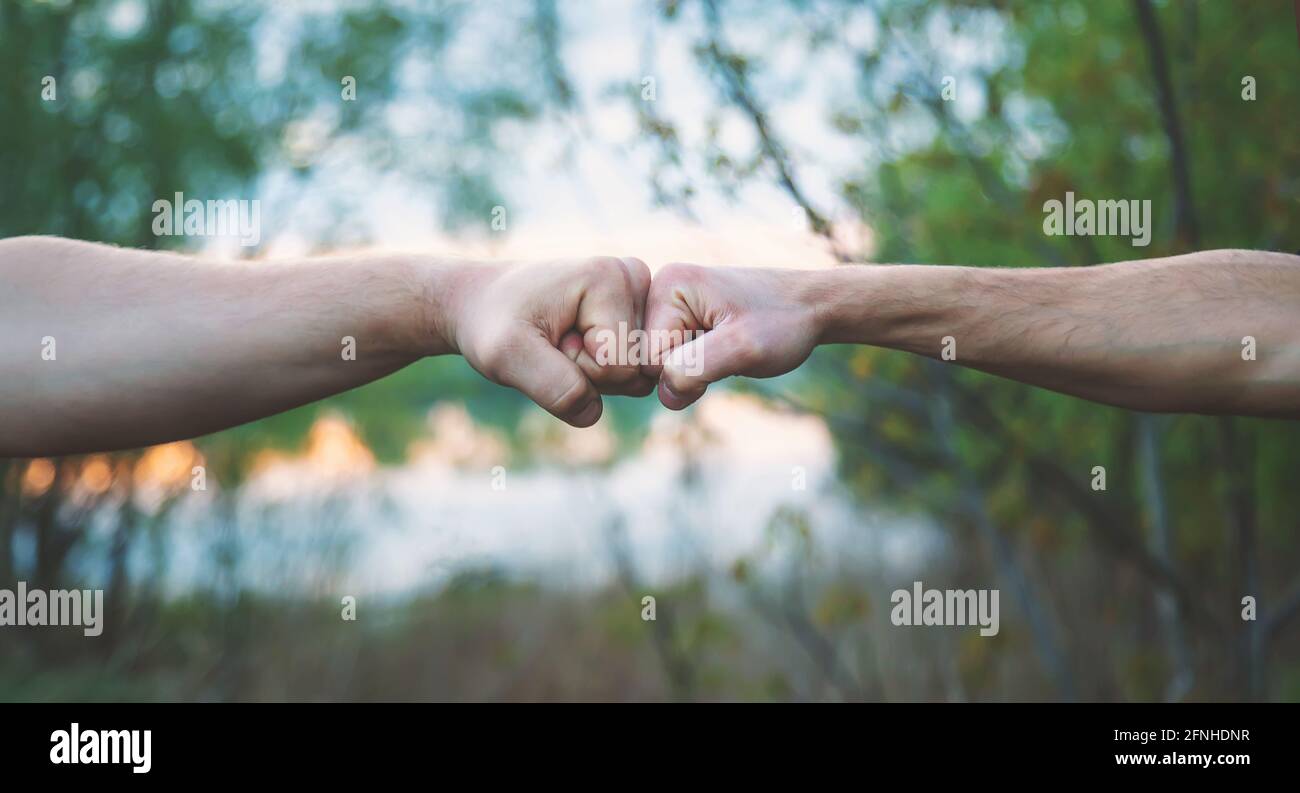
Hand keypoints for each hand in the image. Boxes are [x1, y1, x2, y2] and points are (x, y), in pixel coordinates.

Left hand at [444, 256, 655, 426]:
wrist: (484, 307)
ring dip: (593, 374)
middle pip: (634, 373)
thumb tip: (594, 412)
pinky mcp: (635, 319)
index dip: (577, 367)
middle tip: (553, 342)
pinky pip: (633, 375)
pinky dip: (601, 374)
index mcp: (612, 277)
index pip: (619, 366)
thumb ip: (554, 385)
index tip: (549, 337)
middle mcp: (635, 280)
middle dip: (589, 372)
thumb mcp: (507, 354)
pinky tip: (575, 345)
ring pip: (636, 377)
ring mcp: (639, 300)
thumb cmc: (493, 324)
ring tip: (562, 342)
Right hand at [642, 263, 822, 409]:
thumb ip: (696, 369)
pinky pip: (670, 361)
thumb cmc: (783, 322)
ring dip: (693, 370)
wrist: (811, 308)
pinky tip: (720, 348)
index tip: (724, 353)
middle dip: (687, 371)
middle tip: (726, 351)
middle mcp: (659, 291)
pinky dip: (696, 367)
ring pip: (660, 366)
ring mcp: (668, 306)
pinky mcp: (679, 320)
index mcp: (667, 286)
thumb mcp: (743, 348)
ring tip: (725, 348)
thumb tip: (664, 394)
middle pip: (648, 362)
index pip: (648, 359)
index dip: (686, 372)